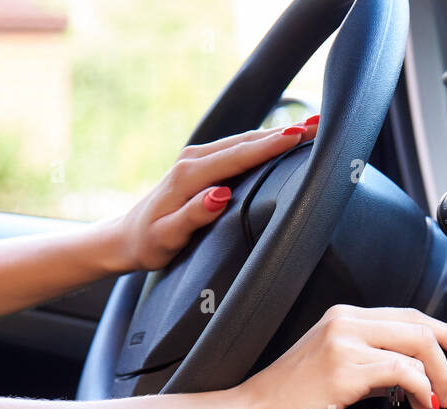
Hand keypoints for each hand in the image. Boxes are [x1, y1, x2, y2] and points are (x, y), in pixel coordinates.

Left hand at [106, 119, 318, 272]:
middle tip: (321, 126)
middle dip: (285, 133)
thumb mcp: (168, 237)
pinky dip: (263, 142)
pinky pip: (238, 147)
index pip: (240, 155)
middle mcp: (195, 159)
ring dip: (277, 134)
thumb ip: (193, 215)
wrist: (125, 237)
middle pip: (247, 141)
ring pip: (245, 141)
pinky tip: (282, 140)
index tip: (302, 135)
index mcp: (191, 175)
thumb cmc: (148, 243)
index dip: (272, 145)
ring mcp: (197, 158)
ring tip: (311, 128)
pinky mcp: (201, 163)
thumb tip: (220, 194)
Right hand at [233, 305, 446, 408]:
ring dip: (436, 385)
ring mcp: (344, 343)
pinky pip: (403, 374)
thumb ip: (373, 367)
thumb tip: (411, 378)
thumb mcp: (334, 371)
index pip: (409, 315)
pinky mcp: (344, 370)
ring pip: (417, 348)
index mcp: (343, 318)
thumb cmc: (286, 400)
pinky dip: (422, 394)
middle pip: (420, 326)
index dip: (443, 333)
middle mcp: (345, 322)